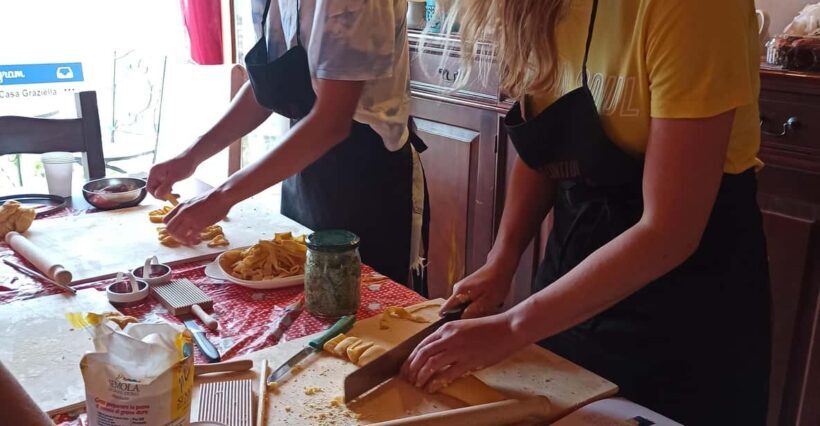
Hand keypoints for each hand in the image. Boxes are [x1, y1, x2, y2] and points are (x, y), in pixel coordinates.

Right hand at [146, 156, 196, 198]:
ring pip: (160, 188)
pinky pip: (164, 186)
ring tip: (176, 195)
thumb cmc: (183, 165)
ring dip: (167, 193)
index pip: (149, 188)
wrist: (191, 158)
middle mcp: (155, 173)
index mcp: (154, 172)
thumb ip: (165, 186)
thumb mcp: (174, 177)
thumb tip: (157, 195)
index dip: (156, 195)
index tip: (165, 199)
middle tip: (173, 198)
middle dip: (163, 195)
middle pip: (154, 189)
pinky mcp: (166, 176)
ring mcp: (161, 174)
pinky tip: (175, 192)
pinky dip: (169, 190)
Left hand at [162, 190, 231, 244]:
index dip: (171, 227)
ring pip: (178, 234)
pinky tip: (198, 240)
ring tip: (191, 240)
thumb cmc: (211, 199)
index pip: (166, 220)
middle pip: (169, 229)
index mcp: (180, 206)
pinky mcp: (199, 224)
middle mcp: (183, 212)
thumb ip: (187, 210)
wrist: (221, 197)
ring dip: (183, 240)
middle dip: (175, 236)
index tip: (178, 231)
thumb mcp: (193, 202)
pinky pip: (191, 236)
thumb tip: (186, 218)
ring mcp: (190, 218)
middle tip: (184, 239)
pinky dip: (193, 240)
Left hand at [400, 313, 525, 392]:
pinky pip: (448, 373)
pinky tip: (432, 387)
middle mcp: (449, 337)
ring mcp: (459, 349)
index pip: (422, 344)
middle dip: (412, 368)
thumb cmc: (487, 329)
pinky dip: (437, 381)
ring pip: (431, 363)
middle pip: (423, 354)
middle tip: (407, 378)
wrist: (507, 329)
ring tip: (417, 384)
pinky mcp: (469, 360)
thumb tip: (435, 352)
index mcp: (446, 328)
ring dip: (421, 375)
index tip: (406, 367)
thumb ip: (448, 338)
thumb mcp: (463, 328)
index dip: (411, 358)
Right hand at [441, 262, 514, 318]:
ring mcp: (462, 287)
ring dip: (473, 308)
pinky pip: (469, 300)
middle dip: (466, 314)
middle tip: (481, 314)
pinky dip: (477, 303)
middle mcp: (457, 289)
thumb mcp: (487, 301)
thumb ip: (472, 311)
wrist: (501, 266)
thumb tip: (461, 320)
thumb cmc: (496, 282)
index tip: (458, 325)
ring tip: (487, 306)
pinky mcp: (468, 286)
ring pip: (463, 305)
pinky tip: (487, 301)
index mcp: (459, 293)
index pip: (444, 310)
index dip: (449, 319)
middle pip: (455, 309)